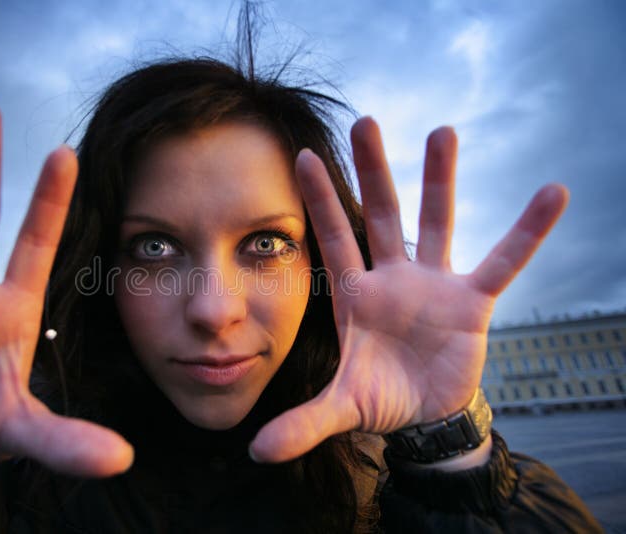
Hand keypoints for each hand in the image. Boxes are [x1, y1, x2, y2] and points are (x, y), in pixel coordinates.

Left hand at [250, 117, 567, 462]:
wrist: (425, 414)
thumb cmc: (379, 398)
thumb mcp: (341, 409)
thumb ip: (302, 424)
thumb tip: (254, 452)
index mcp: (355, 294)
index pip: (333, 237)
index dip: (319, 200)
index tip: (303, 154)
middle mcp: (392, 278)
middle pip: (380, 214)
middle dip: (373, 171)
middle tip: (364, 120)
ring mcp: (433, 285)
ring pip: (437, 222)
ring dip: (439, 180)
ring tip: (441, 130)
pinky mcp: (472, 303)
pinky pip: (502, 261)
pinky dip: (525, 232)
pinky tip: (552, 194)